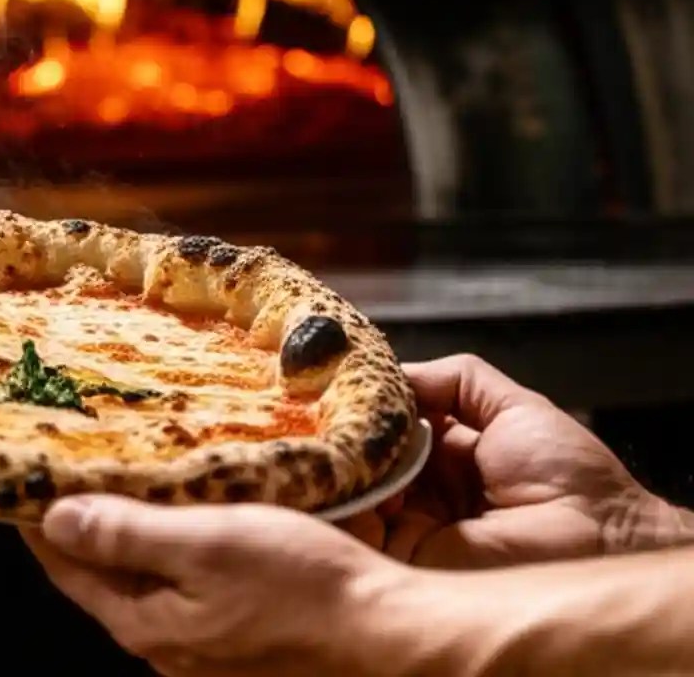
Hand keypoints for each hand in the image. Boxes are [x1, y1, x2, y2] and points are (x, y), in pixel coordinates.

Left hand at [22, 496, 445, 676]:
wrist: (390, 635)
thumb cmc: (306, 588)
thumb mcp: (206, 545)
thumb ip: (127, 535)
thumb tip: (54, 521)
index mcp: (146, 623)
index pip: (67, 566)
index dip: (39, 518)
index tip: (23, 475)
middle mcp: (167, 645)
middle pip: (102, 576)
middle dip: (84, 523)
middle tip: (72, 466)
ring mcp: (204, 646)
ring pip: (146, 580)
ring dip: (131, 534)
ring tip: (128, 481)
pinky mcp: (240, 637)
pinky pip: (187, 586)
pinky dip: (175, 549)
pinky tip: (192, 518)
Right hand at [344, 354, 693, 568]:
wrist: (597, 535)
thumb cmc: (568, 474)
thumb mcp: (513, 406)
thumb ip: (454, 380)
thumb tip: (388, 370)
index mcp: (443, 454)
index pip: (384, 427)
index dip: (361, 408)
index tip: (339, 386)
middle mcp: (420, 489)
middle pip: (362, 459)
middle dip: (346, 435)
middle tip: (331, 414)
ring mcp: (410, 525)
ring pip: (353, 492)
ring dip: (345, 467)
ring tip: (347, 445)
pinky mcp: (405, 560)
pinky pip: (359, 533)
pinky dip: (348, 504)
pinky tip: (355, 478)